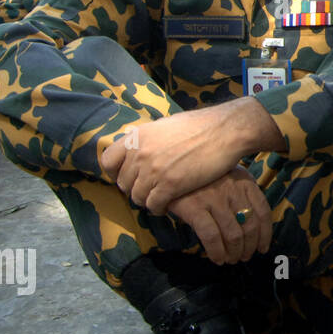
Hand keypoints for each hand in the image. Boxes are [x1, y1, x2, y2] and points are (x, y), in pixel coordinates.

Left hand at [100, 99, 281, 215]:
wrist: (225, 131)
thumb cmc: (201, 126)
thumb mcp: (166, 125)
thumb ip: (148, 138)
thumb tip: (138, 143)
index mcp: (138, 136)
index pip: (107, 161)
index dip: (115, 173)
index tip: (128, 177)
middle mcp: (140, 153)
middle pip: (124, 183)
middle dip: (135, 188)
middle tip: (149, 190)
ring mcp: (154, 170)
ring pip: (137, 197)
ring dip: (147, 200)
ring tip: (159, 199)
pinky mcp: (170, 185)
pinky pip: (153, 205)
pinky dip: (159, 208)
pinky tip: (168, 205)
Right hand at [166, 167, 272, 265]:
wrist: (169, 171)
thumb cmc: (202, 179)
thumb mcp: (227, 178)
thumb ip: (241, 196)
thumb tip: (253, 229)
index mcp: (244, 181)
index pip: (263, 211)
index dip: (265, 234)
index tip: (262, 248)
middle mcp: (233, 189)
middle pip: (250, 226)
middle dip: (249, 247)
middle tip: (244, 257)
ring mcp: (214, 199)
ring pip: (233, 234)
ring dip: (234, 253)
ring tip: (230, 260)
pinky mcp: (195, 208)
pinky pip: (212, 237)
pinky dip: (217, 252)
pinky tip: (217, 259)